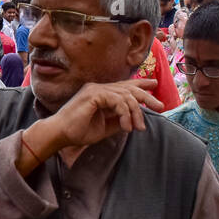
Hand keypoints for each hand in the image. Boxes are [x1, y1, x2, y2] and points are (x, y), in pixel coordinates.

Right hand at [37, 79, 162, 152]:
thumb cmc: (78, 132)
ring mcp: (95, 89)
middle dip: (146, 96)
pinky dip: (125, 114)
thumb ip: (119, 121)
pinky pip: (118, 101)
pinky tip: (126, 127)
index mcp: (100, 93)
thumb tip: (135, 120)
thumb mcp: (105, 127)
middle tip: (159, 106)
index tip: (154, 85)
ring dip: (135, 113)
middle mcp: (98, 88)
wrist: (60, 134)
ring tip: (137, 128)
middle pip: (128, 88)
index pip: (123, 86)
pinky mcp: (93, 95)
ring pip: (126, 96)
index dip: (140, 84)